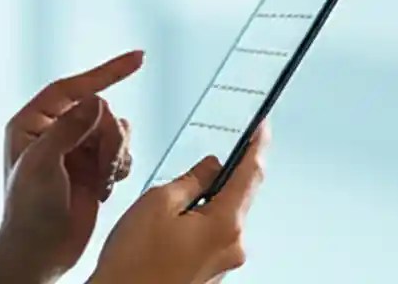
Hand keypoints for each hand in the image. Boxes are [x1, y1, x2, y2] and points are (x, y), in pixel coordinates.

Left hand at [0, 51, 143, 279]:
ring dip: (116, 156)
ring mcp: (75, 149)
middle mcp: (53, 131)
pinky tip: (105, 189)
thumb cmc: (29, 209)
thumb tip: (97, 100)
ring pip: (116, 131)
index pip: (72, 87)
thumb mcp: (43, 164)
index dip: (106, 72)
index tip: (139, 59)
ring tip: (102, 181)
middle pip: (101, 112)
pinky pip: (122, 152)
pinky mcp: (92, 168)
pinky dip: (120, 168)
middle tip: (101, 168)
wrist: (40, 251)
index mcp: (33, 122)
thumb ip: (69, 129)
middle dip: (109, 140)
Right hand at [90, 123, 271, 283]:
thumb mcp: (157, 204)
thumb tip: (211, 168)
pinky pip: (208, 239)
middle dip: (219, 178)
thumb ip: (190, 180)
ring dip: (201, 206)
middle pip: (236, 198)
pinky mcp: (208, 275)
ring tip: (163, 210)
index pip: (250, 174)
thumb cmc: (134, 263)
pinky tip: (164, 231)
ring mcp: (222, 265)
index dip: (257, 146)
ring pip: (219, 219)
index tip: (262, 128)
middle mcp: (232, 247)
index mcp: (224, 224)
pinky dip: (194, 226)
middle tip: (193, 168)